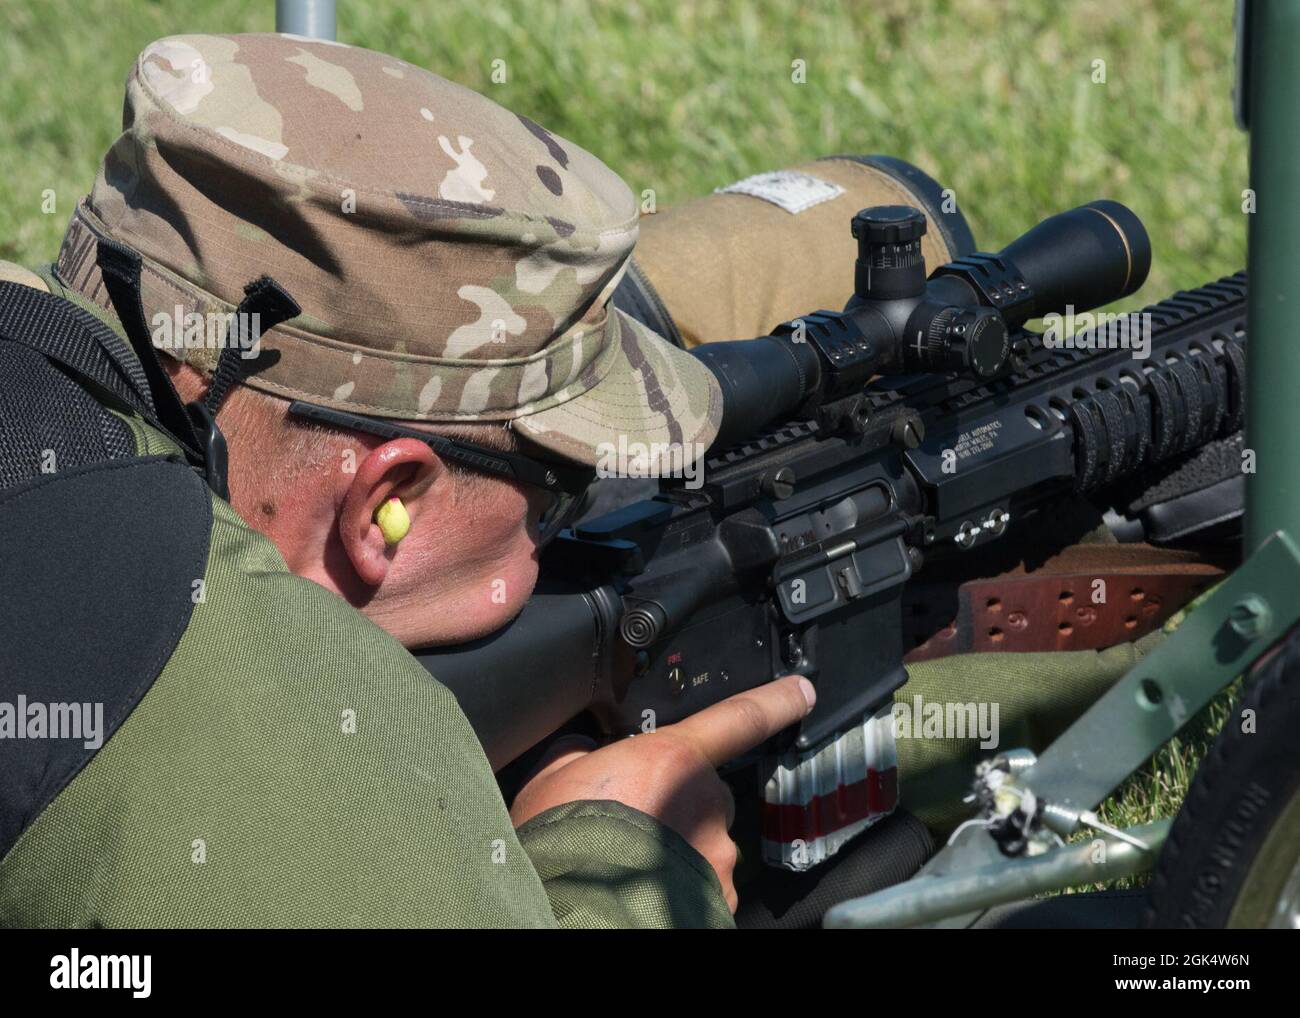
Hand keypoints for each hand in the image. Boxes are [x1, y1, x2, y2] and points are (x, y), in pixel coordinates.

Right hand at [510, 675, 815, 911]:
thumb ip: (584, 752)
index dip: (775, 700)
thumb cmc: (559, 843)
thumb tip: (587, 749)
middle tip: (632, 820)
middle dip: (678, 802)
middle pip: (706, 793)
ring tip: (629, 861)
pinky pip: (705, 883)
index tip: (801, 691)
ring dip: (677, 847)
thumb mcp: (552, 776)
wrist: (568, 912)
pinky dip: (680, 885)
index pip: (739, 718)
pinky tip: (643, 889)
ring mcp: (717, 855)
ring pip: (705, 842)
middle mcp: (707, 802)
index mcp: (674, 759)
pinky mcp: (721, 900)